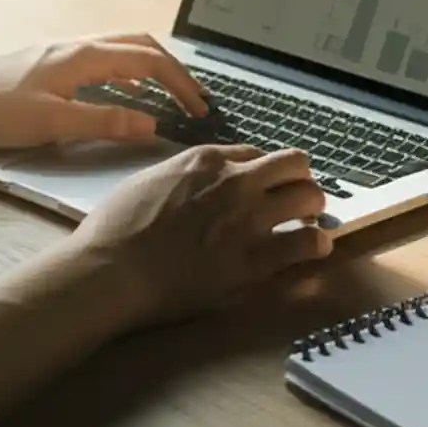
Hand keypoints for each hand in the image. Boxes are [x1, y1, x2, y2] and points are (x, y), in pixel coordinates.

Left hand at [0, 33, 207, 148]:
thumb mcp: (54, 123)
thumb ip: (106, 122)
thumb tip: (153, 123)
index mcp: (82, 56)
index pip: (148, 60)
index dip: (180, 83)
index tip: (200, 108)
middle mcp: (75, 46)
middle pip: (139, 45)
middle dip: (173, 70)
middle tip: (194, 99)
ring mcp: (60, 53)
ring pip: (120, 50)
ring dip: (151, 69)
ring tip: (170, 96)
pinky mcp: (47, 65)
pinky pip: (102, 62)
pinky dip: (127, 74)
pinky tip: (124, 96)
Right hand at [70, 144, 333, 327]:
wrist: (111, 271)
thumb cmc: (115, 229)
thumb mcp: (149, 180)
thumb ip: (184, 174)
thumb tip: (200, 179)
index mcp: (207, 160)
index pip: (257, 154)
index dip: (264, 174)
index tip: (264, 190)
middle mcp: (236, 182)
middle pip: (295, 164)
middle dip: (299, 182)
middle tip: (295, 204)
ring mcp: (249, 219)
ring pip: (311, 197)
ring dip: (313, 212)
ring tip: (306, 228)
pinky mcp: (255, 260)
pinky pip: (308, 243)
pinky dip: (316, 246)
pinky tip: (312, 253)